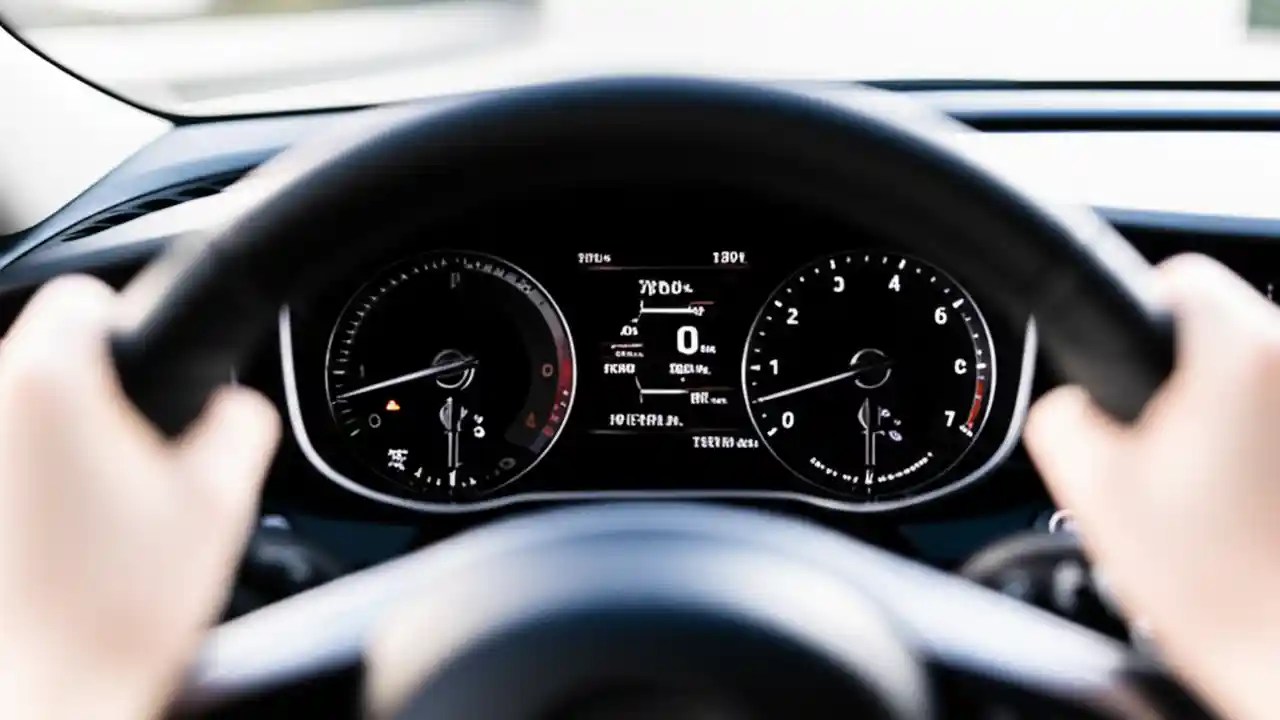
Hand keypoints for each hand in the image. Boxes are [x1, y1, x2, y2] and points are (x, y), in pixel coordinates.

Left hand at [0, 276, 279, 719]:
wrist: (38, 701)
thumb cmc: (120, 607)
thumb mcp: (220, 504)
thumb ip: (240, 425)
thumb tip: (235, 410)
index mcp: (51, 382)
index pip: (84, 297)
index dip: (132, 326)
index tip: (147, 372)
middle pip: (41, 358)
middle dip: (88, 397)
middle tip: (128, 465)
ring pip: (12, 417)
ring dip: (45, 444)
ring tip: (84, 517)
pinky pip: (0, 462)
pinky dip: (20, 484)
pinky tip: (42, 543)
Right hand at [1026, 254, 1279, 719]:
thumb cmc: (1211, 581)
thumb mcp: (1090, 492)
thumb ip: (1062, 418)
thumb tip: (1073, 406)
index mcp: (1240, 354)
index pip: (1181, 278)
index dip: (1138, 313)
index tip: (1128, 364)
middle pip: (1230, 329)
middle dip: (1190, 379)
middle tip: (1168, 452)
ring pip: (1265, 379)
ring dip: (1237, 413)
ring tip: (1219, 492)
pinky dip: (1267, 443)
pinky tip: (1256, 504)